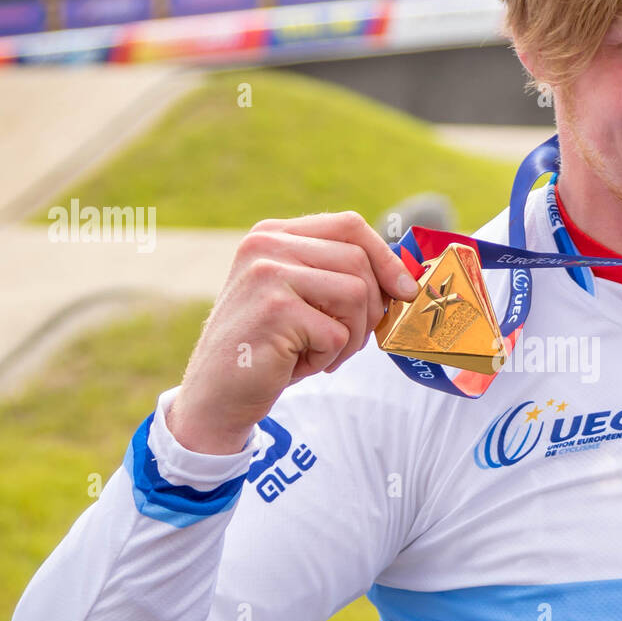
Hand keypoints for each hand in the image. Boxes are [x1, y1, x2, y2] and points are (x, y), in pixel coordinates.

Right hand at [166, 211, 417, 453]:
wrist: (217, 395)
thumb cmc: (269, 348)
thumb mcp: (301, 299)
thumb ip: (337, 276)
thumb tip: (404, 280)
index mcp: (273, 234)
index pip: (349, 225)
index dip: (386, 258)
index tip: (405, 290)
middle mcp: (266, 245)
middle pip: (359, 261)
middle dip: (370, 308)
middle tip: (345, 340)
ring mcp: (268, 274)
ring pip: (356, 295)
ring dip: (350, 337)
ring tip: (319, 353)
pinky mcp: (275, 311)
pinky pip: (337, 334)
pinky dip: (328, 359)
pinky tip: (298, 364)